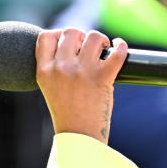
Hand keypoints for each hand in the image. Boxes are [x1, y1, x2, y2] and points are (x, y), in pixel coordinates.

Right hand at [35, 28, 127, 144]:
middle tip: (88, 49)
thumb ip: (54, 65)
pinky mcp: (102, 77)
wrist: (80, 136)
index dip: (58, 34)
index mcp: (44, 70)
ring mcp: (82, 72)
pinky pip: (116, 52)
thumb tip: (72, 41)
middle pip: (71, 31)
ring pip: (94, 37)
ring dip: (101, 40)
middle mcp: (61, 68)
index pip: (46, 36)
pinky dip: (121, 46)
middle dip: (82, 37)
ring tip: (104, 50)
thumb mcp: (49, 87)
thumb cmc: (67, 112)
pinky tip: (120, 47)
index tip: (69, 43)